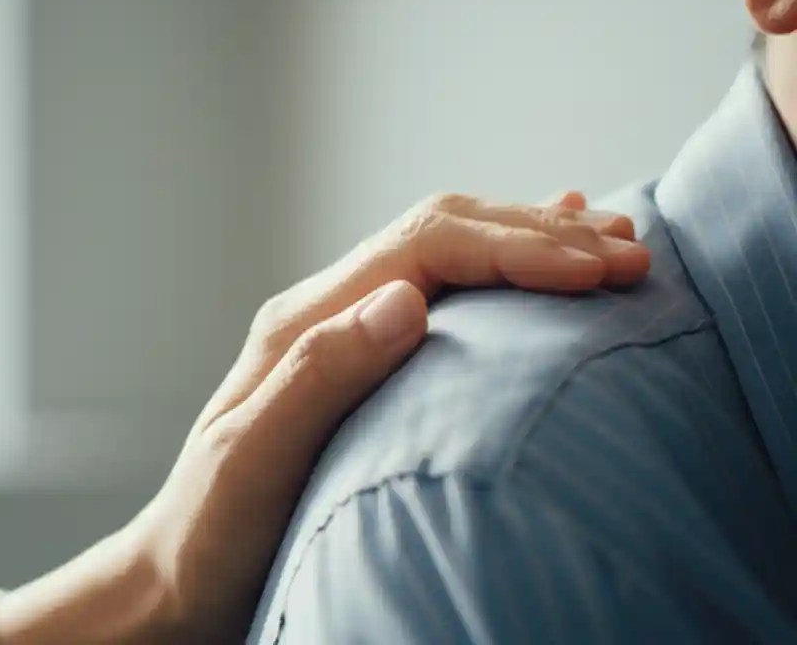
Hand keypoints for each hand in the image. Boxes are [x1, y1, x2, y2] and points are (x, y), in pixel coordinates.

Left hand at [0, 192, 649, 643]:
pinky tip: (540, 258)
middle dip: (539, 236)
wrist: (178, 574)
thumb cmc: (211, 532)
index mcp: (303, 323)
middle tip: (631, 253)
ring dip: (528, 240)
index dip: (514, 246)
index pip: (424, 248)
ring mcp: (343, 333)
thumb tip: (406, 299)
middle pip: (442, 235)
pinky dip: (500, 268)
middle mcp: (325, 312)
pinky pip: (441, 292)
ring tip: (609, 238)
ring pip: (448, 254)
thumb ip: (320, 378)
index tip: (595, 265)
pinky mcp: (362, 363)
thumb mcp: (252, 463)